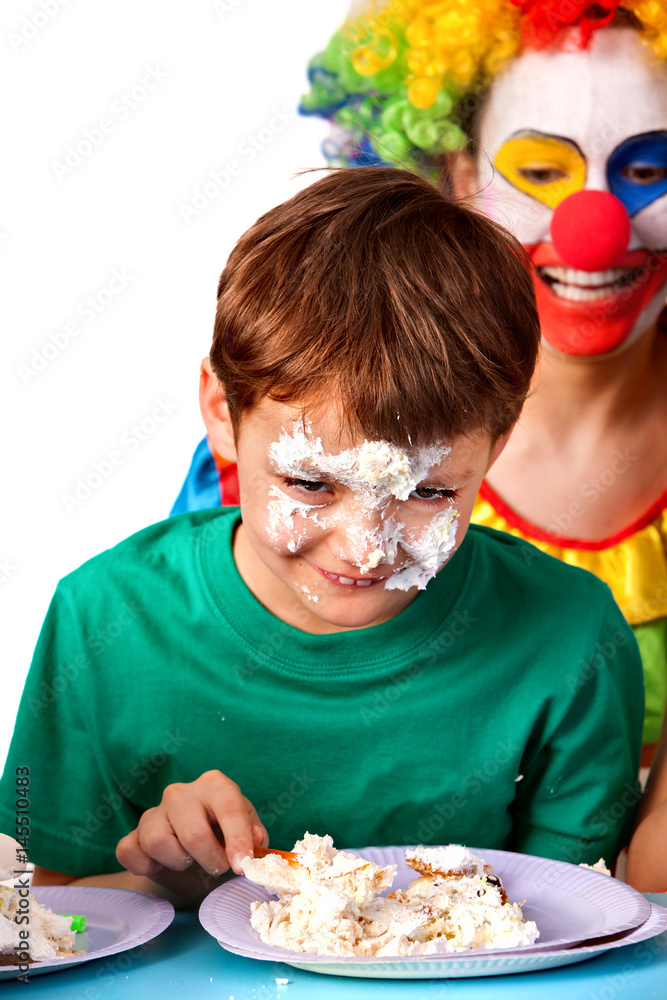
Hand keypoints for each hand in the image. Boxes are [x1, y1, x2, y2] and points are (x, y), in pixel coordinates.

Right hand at [116, 770, 266, 901]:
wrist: (191, 853)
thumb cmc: (223, 836)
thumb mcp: (247, 834)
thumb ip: (255, 836)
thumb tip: (256, 839)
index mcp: (214, 785)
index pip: (229, 809)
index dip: (238, 840)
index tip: (242, 865)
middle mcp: (181, 793)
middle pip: (194, 834)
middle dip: (211, 860)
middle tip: (218, 866)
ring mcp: (153, 811)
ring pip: (158, 842)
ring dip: (179, 862)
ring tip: (189, 860)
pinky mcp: (133, 834)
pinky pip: (130, 852)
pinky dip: (147, 866)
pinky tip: (162, 864)